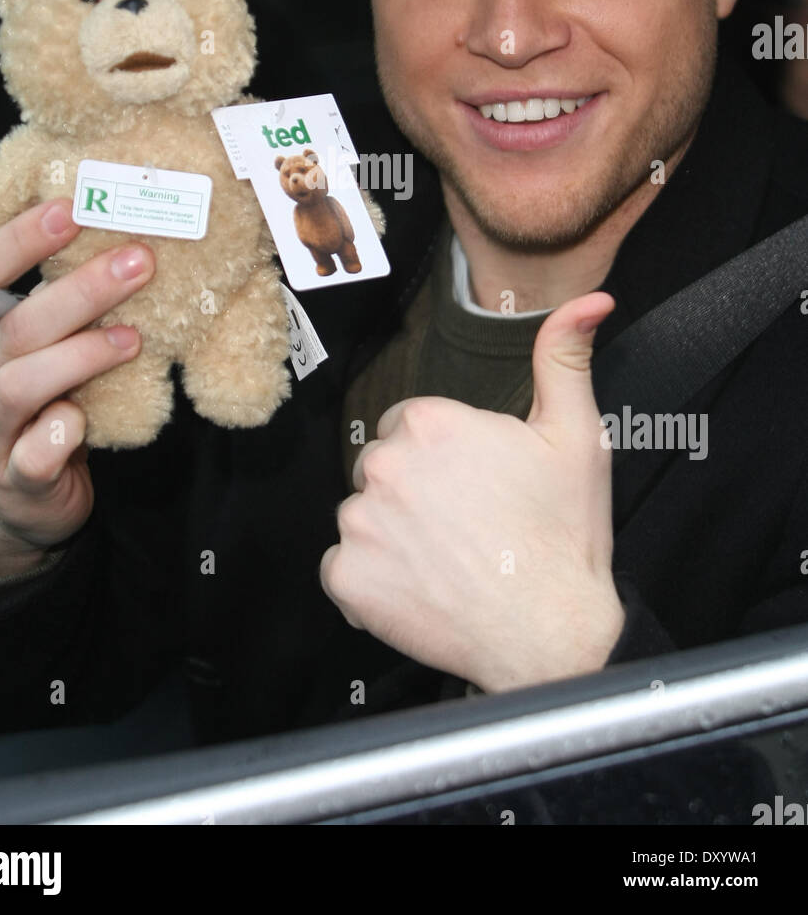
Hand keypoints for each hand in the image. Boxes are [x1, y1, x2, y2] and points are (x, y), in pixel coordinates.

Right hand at [0, 199, 154, 571]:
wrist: (14, 492)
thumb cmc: (34, 398)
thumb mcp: (30, 344)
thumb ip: (55, 301)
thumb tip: (120, 237)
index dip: (21, 238)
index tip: (72, 210)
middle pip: (16, 325)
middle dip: (82, 290)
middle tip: (138, 262)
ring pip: (22, 383)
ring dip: (82, 355)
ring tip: (133, 337)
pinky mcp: (14, 475)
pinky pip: (36, 451)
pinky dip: (65, 432)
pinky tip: (87, 416)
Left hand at [319, 291, 624, 692]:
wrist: (552, 634)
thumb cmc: (563, 536)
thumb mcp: (576, 435)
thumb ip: (565, 358)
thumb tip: (589, 301)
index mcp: (430, 422)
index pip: (411, 424)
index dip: (445, 456)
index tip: (476, 486)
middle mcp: (383, 465)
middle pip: (383, 466)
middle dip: (415, 490)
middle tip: (466, 526)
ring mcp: (359, 523)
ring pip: (363, 515)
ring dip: (392, 534)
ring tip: (446, 560)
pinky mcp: (346, 578)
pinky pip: (344, 568)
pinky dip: (373, 581)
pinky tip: (419, 590)